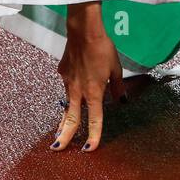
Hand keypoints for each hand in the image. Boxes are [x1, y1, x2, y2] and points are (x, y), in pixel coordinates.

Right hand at [53, 2, 124, 151]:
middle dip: (64, 135)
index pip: (94, 119)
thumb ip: (117, 87)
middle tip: (57, 148)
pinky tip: (73, 88)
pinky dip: (70, 91)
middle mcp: (78, 91)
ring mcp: (67, 82)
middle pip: (70, 118)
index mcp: (93, 92)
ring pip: (66, 105)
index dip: (93, 135)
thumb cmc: (103, 49)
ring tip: (59, 132)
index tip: (89, 149)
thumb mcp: (116, 69)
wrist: (83, 31)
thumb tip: (121, 101)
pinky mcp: (62, 72)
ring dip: (63, 119)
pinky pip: (67, 86)